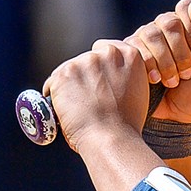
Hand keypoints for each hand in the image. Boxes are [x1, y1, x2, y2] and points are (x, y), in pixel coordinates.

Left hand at [43, 38, 152, 153]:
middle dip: (85, 76)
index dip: (101, 68)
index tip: (100, 81)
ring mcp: (84, 61)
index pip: (107, 51)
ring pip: (70, 71)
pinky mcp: (64, 73)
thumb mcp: (138, 93)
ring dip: (70, 86)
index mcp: (130, 55)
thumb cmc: (127, 126)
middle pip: (87, 59)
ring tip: (78, 108)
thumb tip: (111, 79)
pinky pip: (53, 83)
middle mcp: (107, 53)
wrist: (112, 139)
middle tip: (89, 99)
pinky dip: (55, 96)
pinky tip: (65, 110)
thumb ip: (125, 77)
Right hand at [126, 0, 190, 125]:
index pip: (186, 7)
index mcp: (187, 25)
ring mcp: (145, 39)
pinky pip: (135, 47)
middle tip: (188, 73)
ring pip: (151, 33)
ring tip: (173, 81)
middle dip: (182, 52)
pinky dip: (151, 67)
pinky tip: (156, 80)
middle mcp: (164, 28)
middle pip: (169, 22)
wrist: (178, 116)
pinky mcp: (130, 52)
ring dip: (167, 62)